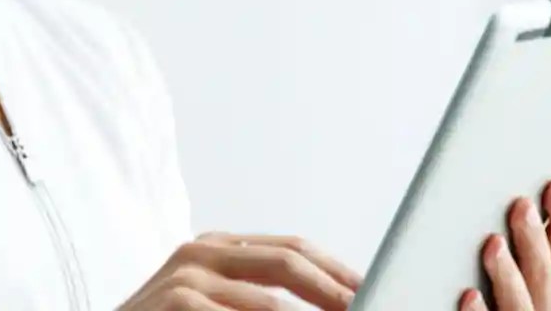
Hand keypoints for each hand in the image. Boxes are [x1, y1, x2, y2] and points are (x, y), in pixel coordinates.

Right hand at [117, 232, 362, 309]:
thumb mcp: (214, 306)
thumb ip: (256, 299)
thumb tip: (332, 301)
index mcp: (217, 246)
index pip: (294, 248)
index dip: (339, 272)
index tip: (373, 290)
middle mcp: (201, 252)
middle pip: (289, 262)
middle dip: (336, 291)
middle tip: (370, 308)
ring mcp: (185, 278)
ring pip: (270, 303)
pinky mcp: (176, 303)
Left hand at [458, 180, 550, 310]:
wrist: (455, 309)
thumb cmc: (475, 291)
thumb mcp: (500, 263)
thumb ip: (505, 239)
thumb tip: (504, 197)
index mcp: (541, 281)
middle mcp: (539, 307)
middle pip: (545, 275)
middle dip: (536, 240)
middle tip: (520, 205)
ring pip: (523, 307)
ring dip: (510, 276)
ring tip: (493, 245)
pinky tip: (469, 296)